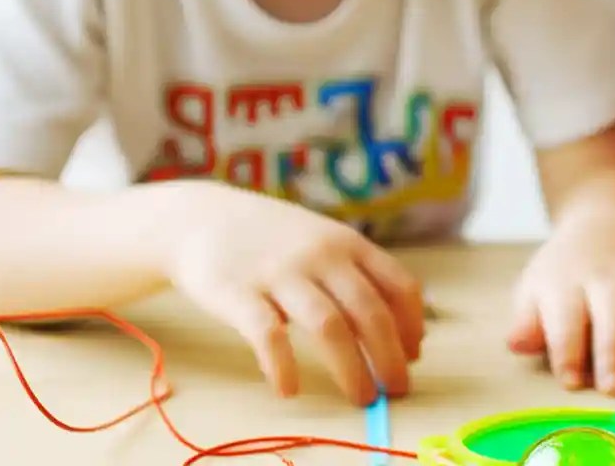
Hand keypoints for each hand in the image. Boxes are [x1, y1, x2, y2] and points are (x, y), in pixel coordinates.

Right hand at [143, 181, 424, 405]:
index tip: (414, 355)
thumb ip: (357, 274)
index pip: (398, 285)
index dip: (412, 325)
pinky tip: (289, 390)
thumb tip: (399, 327)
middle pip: (370, 312)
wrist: (200, 217)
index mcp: (349, 243)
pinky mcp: (239, 293)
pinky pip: (268, 336)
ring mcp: (281, 273)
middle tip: (397, 389)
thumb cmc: (274, 238)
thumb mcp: (323, 240)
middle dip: (390, 356)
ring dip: (352, 368)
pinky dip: (282, 367)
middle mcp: (321, 256)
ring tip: (362, 398)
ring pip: (329, 327)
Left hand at [506, 217, 614, 395]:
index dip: (568, 350)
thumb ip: (526, 320)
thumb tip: (517, 344)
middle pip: (613, 317)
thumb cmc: (563, 274)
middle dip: (613, 353)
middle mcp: (606, 286)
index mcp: (566, 287)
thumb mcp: (534, 289)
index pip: (566, 319)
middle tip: (612, 387)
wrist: (605, 229)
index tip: (570, 380)